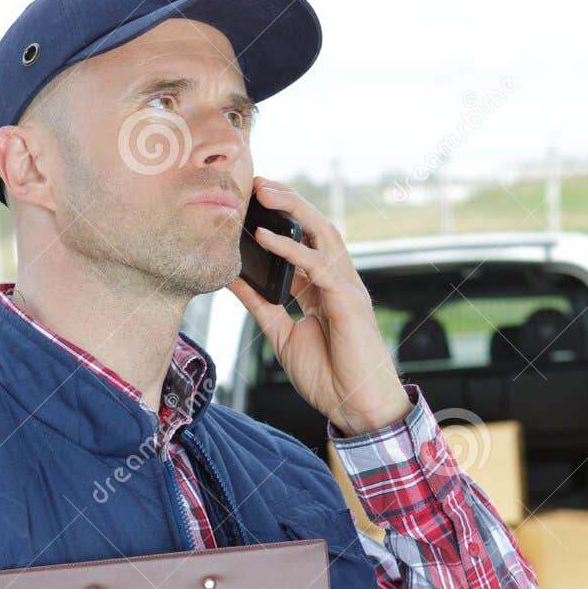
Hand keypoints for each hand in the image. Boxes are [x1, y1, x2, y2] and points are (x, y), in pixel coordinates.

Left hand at [227, 175, 412, 436]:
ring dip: (293, 210)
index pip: (302, 242)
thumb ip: (260, 305)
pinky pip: (319, 266)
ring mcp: (346, 287)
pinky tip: (267, 238)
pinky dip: (292, 250)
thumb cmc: (328, 375)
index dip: (280, 219)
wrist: (355, 406)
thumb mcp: (281, 335)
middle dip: (288, 202)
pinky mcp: (349, 300)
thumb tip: (232, 278)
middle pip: (314, 228)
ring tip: (264, 192)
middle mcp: (337, 281)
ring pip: (322, 235)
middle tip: (256, 182)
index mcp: (322, 288)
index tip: (251, 201)